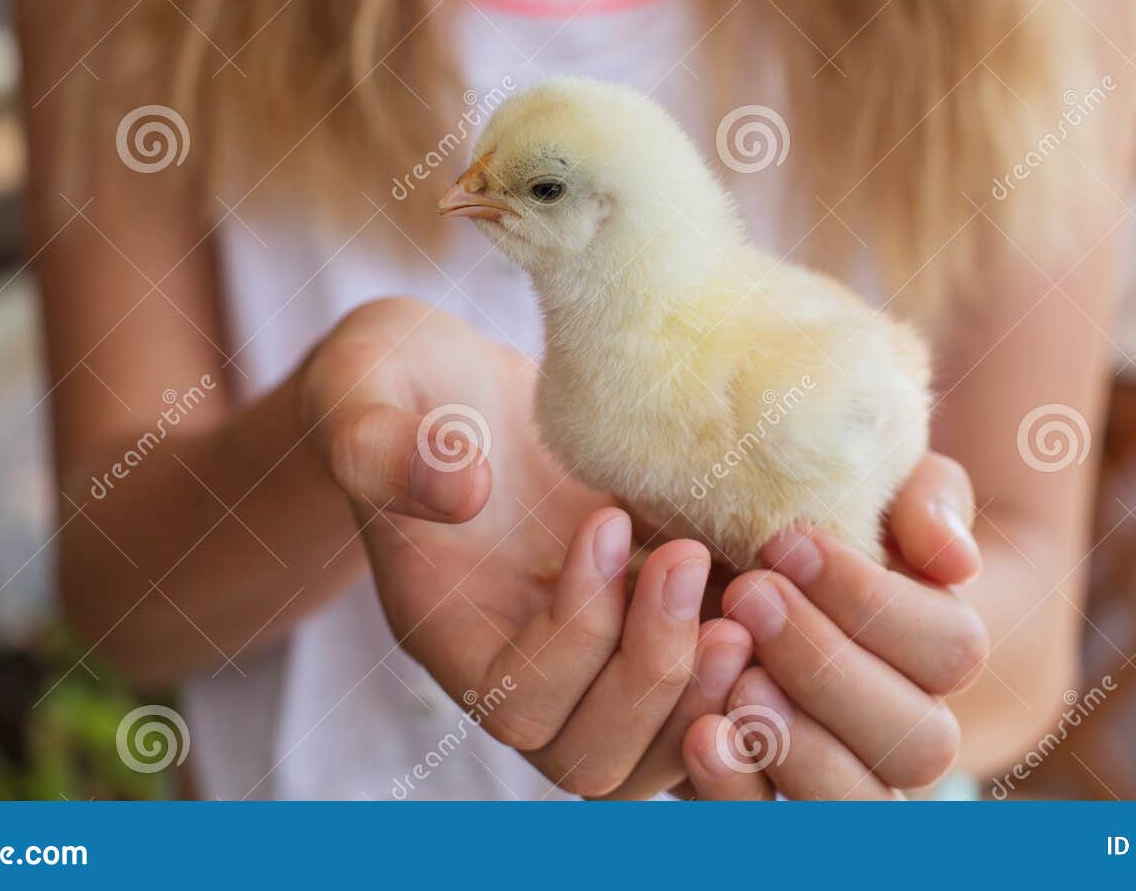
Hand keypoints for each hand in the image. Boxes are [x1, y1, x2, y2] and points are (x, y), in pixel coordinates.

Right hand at [302, 297, 751, 797]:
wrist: (444, 378)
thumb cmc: (393, 380)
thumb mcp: (362, 388)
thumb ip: (381, 446)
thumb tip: (459, 486)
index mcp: (446, 629)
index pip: (517, 701)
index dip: (574, 631)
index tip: (603, 520)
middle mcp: (519, 664)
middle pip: (592, 757)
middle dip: (655, 673)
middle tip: (688, 559)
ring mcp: (587, 651)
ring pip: (659, 747)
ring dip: (712, 684)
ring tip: (752, 588)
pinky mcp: (643, 617)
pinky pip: (704, 688)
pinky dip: (747, 653)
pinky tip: (773, 567)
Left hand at [682, 454, 987, 798]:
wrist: (737, 572)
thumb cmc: (816, 523)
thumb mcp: (876, 490)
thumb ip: (923, 503)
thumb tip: (950, 557)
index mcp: (940, 653)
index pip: (949, 649)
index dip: (872, 600)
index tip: (788, 541)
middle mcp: (906, 732)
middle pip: (917, 740)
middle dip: (829, 667)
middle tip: (749, 594)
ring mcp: (843, 781)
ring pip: (858, 804)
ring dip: (799, 745)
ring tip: (737, 678)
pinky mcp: (771, 801)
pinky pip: (770, 829)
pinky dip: (739, 793)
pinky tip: (701, 736)